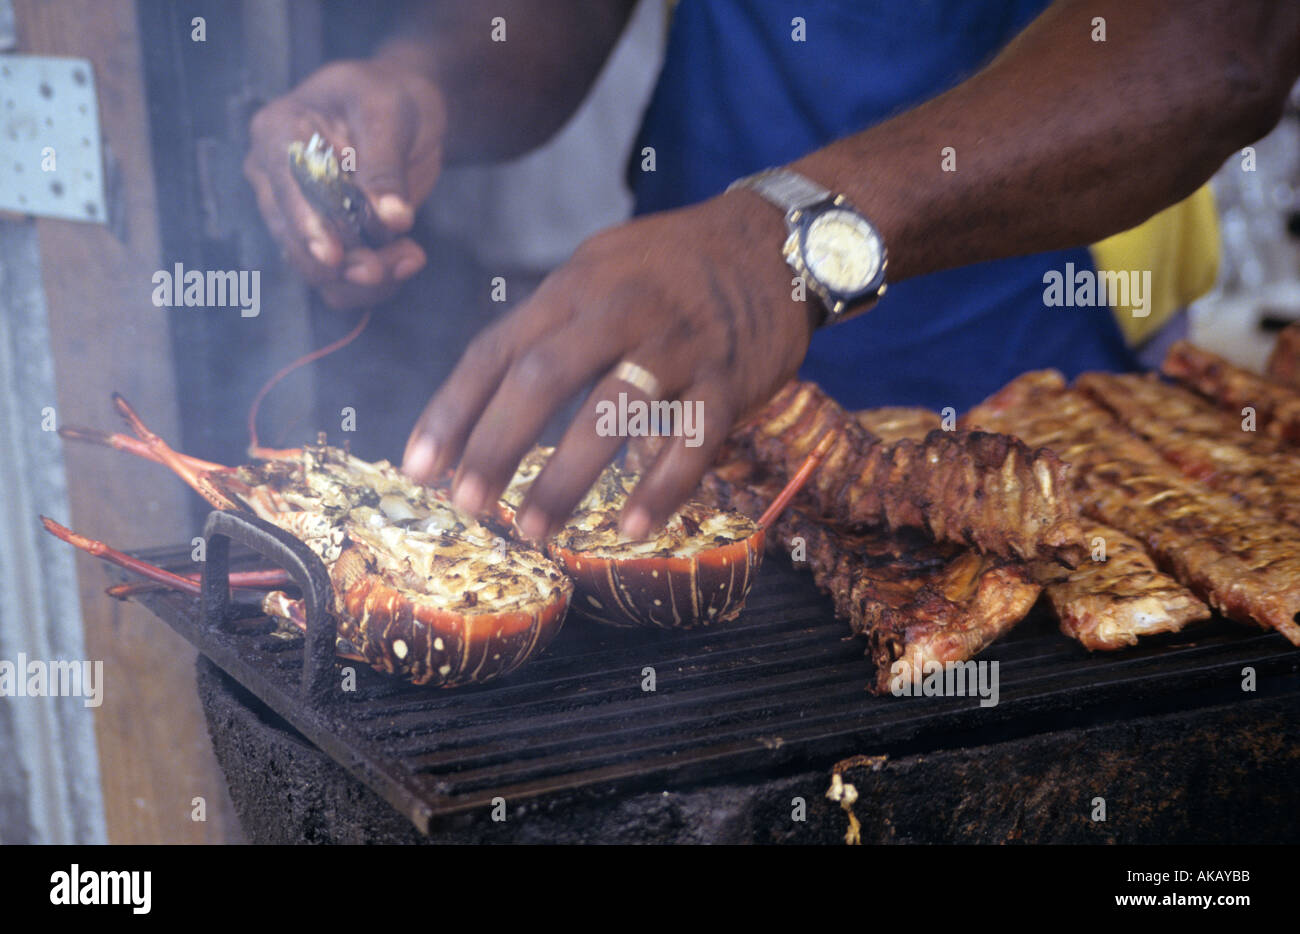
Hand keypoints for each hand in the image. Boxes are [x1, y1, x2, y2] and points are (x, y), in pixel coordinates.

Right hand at [243, 58, 445, 307]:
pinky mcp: (325, 242)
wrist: (403, 113)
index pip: (284, 186)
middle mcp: (275, 180)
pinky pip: (339, 283)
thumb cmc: (389, 97)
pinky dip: (375, 284)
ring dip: (368, 278)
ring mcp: (296, 216)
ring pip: (319, 272)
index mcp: (278, 133)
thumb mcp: (390, 113)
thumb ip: (385, 167)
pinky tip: (408, 259)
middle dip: (349, 261)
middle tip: (405, 257)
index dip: (307, 224)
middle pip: (297, 241)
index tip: (331, 256)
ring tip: (413, 256)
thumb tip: (391, 219)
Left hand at [402, 190, 820, 539]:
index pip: (499, 349)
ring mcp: (678, 344)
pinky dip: (662, 486)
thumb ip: (555, 330)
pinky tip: (633, 528)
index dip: (454, 409)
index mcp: (577, 285)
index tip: (419, 465)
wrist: (777, 242)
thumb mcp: (603, 269)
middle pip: (544, 377)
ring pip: (612, 411)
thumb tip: (505, 408)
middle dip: (497, 444)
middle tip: (468, 504)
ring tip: (534, 528)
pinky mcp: (730, 379)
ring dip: (567, 475)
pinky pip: (693, 439)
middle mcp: (621, 310)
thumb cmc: (673, 266)